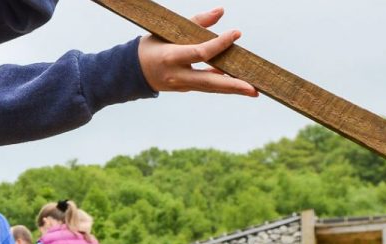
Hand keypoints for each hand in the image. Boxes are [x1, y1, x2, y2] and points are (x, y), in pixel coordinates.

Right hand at [136, 9, 257, 96]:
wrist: (132, 72)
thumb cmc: (153, 45)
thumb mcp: (169, 30)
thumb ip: (196, 21)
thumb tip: (221, 11)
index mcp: (171, 57)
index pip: (200, 53)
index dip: (219, 44)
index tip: (236, 33)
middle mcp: (177, 75)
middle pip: (209, 82)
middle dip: (232, 85)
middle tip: (253, 89)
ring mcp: (181, 85)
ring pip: (211, 88)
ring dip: (232, 89)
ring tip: (253, 90)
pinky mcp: (185, 89)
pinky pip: (207, 86)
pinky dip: (222, 84)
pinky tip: (238, 83)